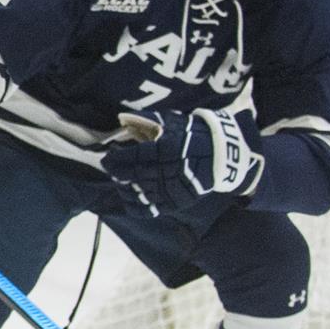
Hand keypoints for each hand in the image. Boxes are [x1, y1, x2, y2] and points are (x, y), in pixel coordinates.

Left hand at [99, 108, 262, 216]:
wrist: (222, 155)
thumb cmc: (193, 135)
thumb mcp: (172, 122)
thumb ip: (146, 120)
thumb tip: (122, 119)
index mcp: (167, 149)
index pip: (133, 157)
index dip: (116, 159)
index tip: (108, 157)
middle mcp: (170, 170)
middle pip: (135, 175)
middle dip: (119, 172)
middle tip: (112, 168)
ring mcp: (174, 188)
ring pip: (141, 193)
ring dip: (125, 189)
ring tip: (120, 182)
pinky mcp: (178, 202)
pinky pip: (152, 209)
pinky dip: (136, 206)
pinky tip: (127, 200)